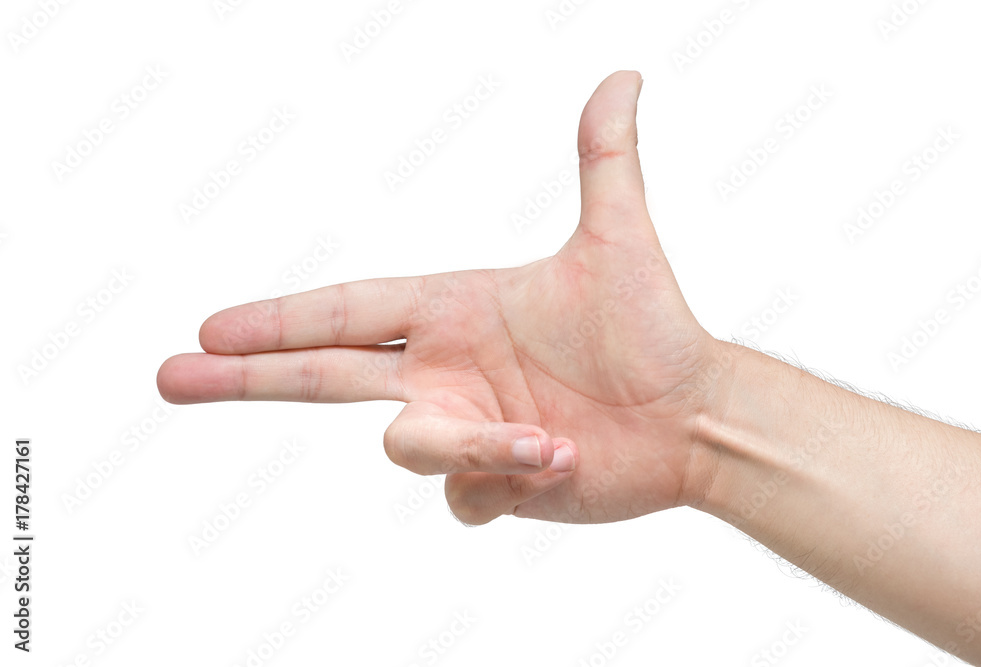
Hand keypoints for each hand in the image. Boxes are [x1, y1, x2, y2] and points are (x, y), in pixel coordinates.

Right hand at [157, 71, 720, 525]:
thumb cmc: (655, 327)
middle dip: (245, 377)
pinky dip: (505, 481)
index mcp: (453, 310)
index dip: (277, 318)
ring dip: (472, 448)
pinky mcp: (492, 483)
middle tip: (170, 376)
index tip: (210, 323)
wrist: (693, 416)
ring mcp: (464, 429)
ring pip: (410, 448)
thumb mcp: (620, 239)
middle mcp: (445, 370)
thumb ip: (604, 160)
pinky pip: (463, 496)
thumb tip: (624, 75)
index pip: (348, 312)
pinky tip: (561, 461)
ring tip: (549, 441)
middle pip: (323, 376)